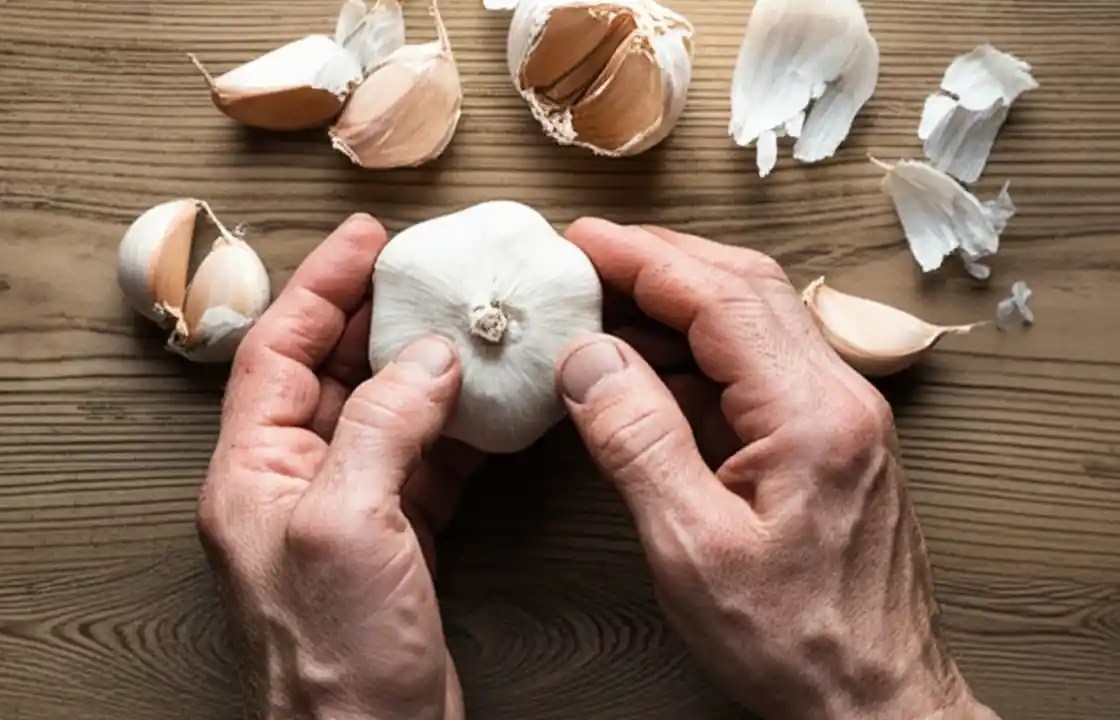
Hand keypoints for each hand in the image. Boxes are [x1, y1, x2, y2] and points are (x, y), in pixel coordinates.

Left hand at [197, 215, 478, 719]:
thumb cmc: (333, 661)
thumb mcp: (348, 526)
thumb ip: (383, 429)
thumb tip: (427, 358)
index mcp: (251, 474)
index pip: (277, 352)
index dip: (319, 286)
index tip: (365, 238)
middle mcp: (291, 486)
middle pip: (331, 375)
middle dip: (376, 318)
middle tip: (426, 271)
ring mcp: (345, 515)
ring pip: (384, 415)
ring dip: (426, 370)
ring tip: (468, 325)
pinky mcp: (393, 545)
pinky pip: (423, 464)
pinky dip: (457, 430)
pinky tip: (490, 406)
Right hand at [556, 219, 998, 719]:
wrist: (875, 701)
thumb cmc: (795, 641)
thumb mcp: (692, 550)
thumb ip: (637, 443)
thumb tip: (588, 358)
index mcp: (811, 414)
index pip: (720, 297)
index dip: (643, 257)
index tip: (579, 240)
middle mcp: (839, 397)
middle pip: (746, 288)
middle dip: (660, 261)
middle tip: (584, 259)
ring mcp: (839, 415)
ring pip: (753, 321)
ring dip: (676, 303)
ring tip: (601, 312)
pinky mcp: (828, 438)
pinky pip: (756, 367)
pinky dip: (695, 352)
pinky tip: (648, 370)